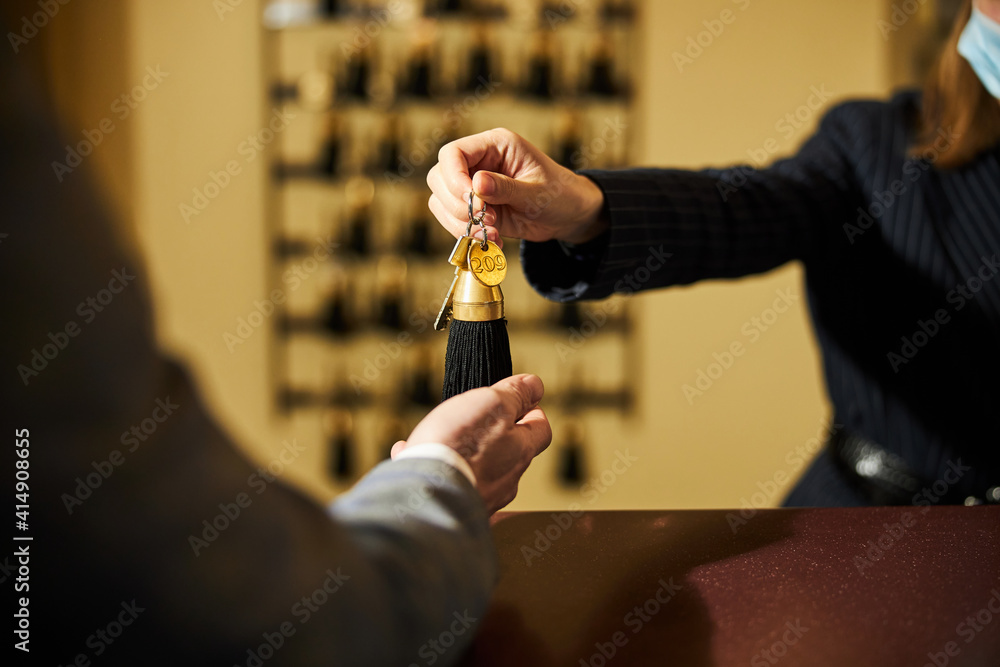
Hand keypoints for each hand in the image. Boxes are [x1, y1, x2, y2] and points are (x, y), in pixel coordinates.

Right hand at [392, 374, 551, 513]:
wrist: (425, 495)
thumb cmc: (460, 446)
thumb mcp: (493, 404)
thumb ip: (515, 394)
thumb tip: (535, 386)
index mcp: (521, 452)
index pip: (541, 429)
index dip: (531, 410)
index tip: (519, 400)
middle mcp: (506, 481)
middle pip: (509, 452)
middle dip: (495, 434)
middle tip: (477, 417)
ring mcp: (481, 498)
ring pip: (477, 469)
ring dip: (463, 453)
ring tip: (438, 438)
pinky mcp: (453, 509)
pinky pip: (446, 483)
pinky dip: (433, 467)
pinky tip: (411, 455)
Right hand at [426, 128, 607, 245]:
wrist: (567, 215)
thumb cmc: (559, 194)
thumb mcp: (538, 191)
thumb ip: (507, 187)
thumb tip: (476, 183)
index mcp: (494, 145)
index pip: (453, 153)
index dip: (453, 177)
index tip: (471, 200)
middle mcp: (478, 162)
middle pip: (439, 177)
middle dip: (456, 203)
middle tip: (484, 219)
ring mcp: (472, 186)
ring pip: (440, 201)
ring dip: (458, 221)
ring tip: (489, 232)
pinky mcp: (473, 208)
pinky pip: (452, 220)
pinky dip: (464, 232)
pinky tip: (489, 238)